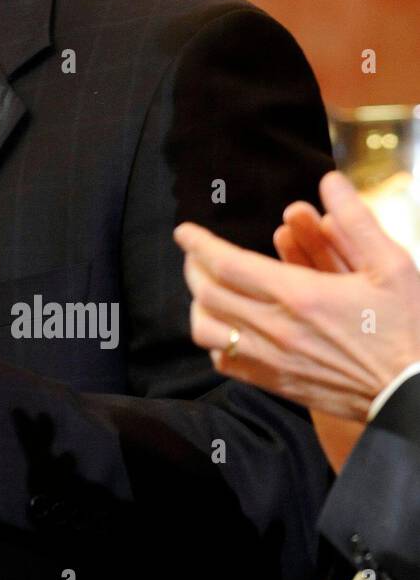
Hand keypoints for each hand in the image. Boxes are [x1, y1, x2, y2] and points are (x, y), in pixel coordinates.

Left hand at [175, 171, 419, 427]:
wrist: (415, 396)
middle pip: (207, 293)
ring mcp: (272, 359)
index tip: (184, 231)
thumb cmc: (408, 328)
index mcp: (299, 295)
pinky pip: (225, 361)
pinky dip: (216, 339)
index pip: (225, 263)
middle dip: (194, 267)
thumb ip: (358, 222)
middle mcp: (276, 328)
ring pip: (207, 329)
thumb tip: (330, 182)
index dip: (198, 244)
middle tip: (195, 254)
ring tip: (206, 288)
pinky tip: (227, 326)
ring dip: (199, 304)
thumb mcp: (392, 267)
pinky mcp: (275, 382)